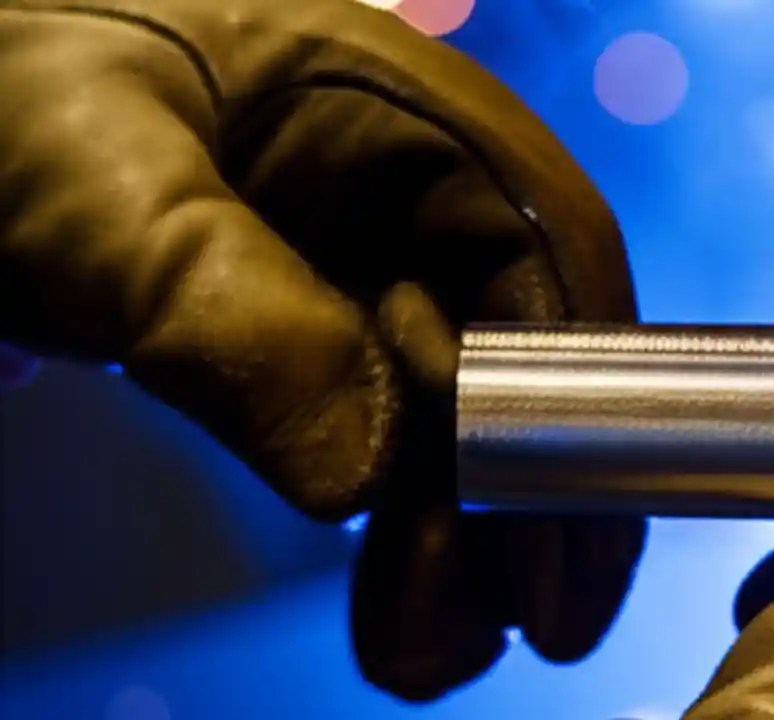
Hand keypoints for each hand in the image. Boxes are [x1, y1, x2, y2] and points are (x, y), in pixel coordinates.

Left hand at [0, 0, 643, 699]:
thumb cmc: (8, 88)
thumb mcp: (100, 181)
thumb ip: (222, 304)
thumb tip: (361, 474)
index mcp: (410, 111)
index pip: (551, 255)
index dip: (586, 401)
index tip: (575, 544)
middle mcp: (420, 192)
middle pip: (529, 355)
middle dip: (532, 502)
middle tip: (533, 632)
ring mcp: (374, 267)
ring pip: (467, 418)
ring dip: (469, 543)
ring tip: (433, 651)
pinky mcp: (325, 333)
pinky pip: (395, 440)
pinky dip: (404, 533)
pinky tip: (400, 613)